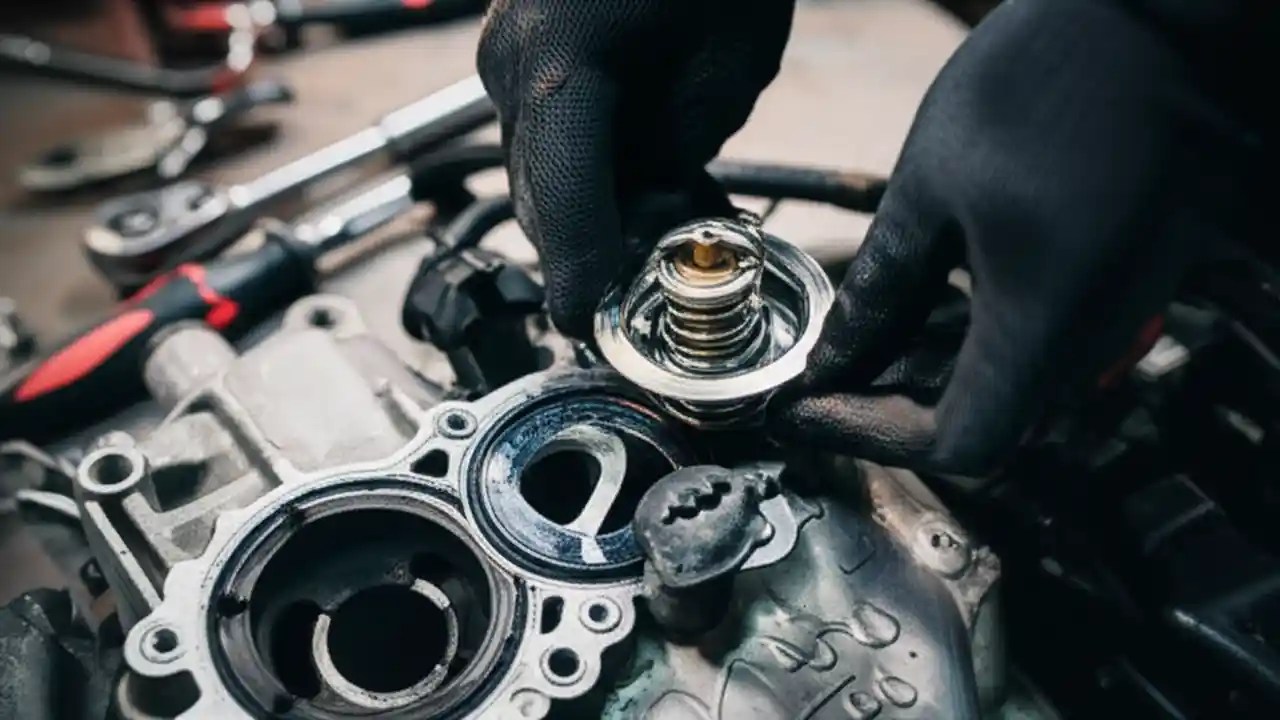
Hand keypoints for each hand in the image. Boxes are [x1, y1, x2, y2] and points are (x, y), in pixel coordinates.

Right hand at [477, 0, 794, 336]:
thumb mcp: (726, 70)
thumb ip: (677, 154)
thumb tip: (652, 207)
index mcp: (558, 66)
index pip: (559, 202)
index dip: (577, 272)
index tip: (584, 320)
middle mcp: (511, 65)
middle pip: (539, 197)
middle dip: (594, 246)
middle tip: (664, 261)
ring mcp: (502, 57)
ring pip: (536, 174)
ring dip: (590, 209)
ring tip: (666, 206)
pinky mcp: (513, 56)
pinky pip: (542, 139)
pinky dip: (585, 170)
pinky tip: (640, 169)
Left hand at [769, 0, 1263, 474]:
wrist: (1163, 19)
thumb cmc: (1050, 79)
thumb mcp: (932, 186)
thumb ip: (879, 288)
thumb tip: (833, 356)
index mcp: (1045, 322)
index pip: (958, 444)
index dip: (873, 434)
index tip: (813, 408)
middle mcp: (1098, 338)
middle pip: (991, 426)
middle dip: (895, 407)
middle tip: (828, 374)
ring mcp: (1124, 313)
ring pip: (1021, 389)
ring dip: (935, 373)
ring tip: (865, 335)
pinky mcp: (1131, 282)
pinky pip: (1051, 344)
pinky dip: (979, 340)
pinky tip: (929, 300)